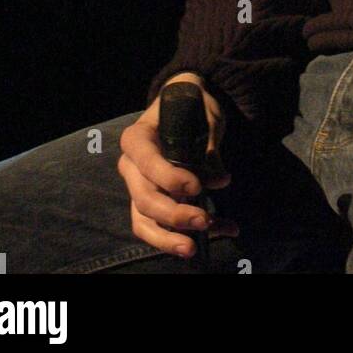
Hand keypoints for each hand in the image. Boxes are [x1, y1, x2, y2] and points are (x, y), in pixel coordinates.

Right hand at [117, 73, 240, 257]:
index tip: (196, 187)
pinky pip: (158, 227)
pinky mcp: (151, 203)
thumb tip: (220, 180)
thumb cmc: (191, 106)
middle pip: (144, 199)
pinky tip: (222, 230)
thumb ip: (208, 150)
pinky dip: (185, 234)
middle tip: (204, 220)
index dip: (170, 178)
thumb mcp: (204, 118)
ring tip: (193, 248)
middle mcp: (131, 165)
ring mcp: (138, 187)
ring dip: (168, 238)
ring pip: (143, 221)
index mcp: (137, 138)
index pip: (147, 163)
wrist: (187, 104)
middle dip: (174, 215)